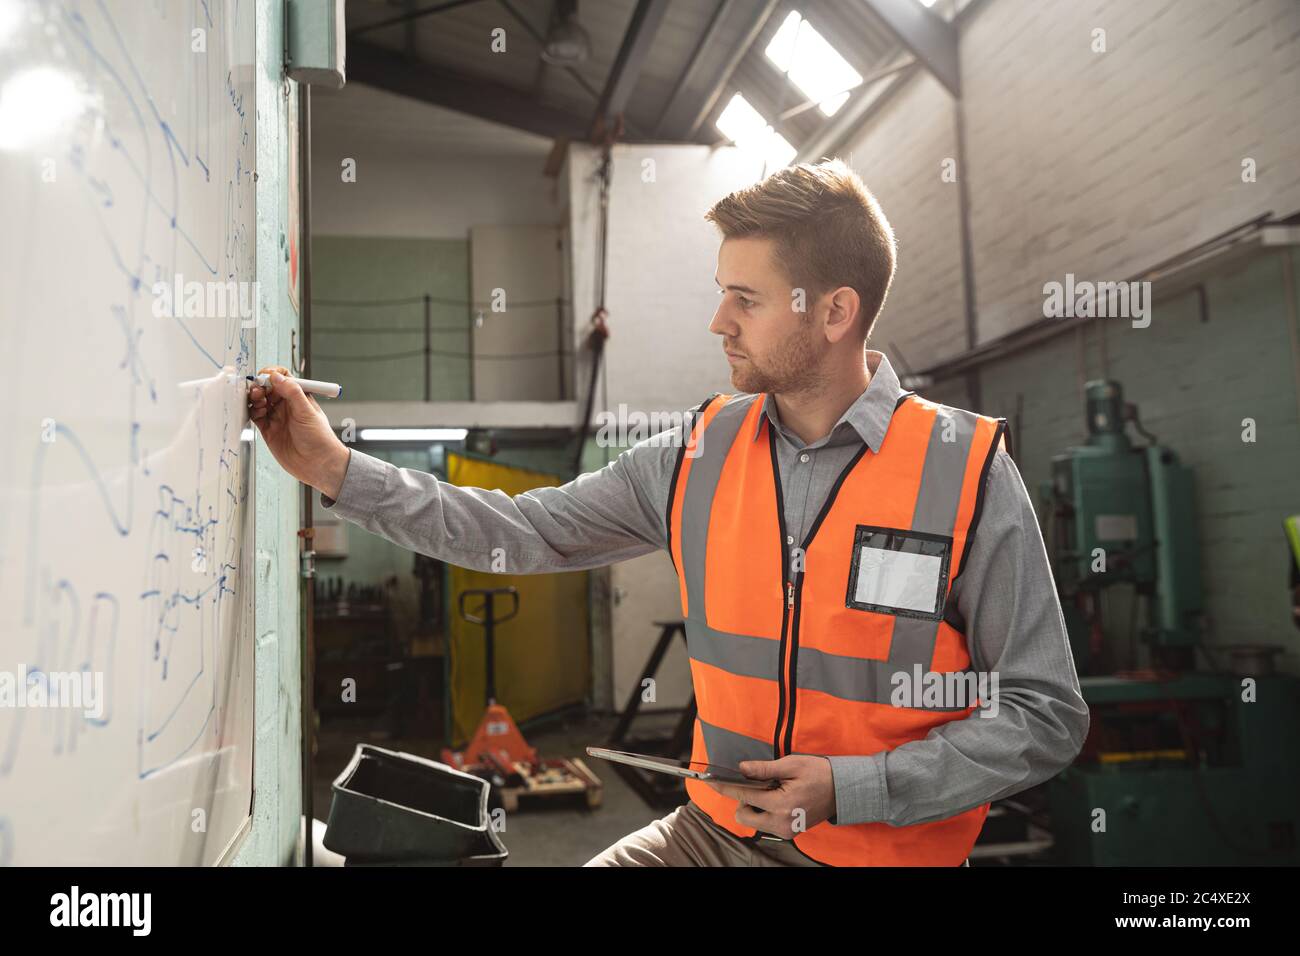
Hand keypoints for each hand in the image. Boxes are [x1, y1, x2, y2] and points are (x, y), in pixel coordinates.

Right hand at [247, 371, 349, 497]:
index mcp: (299, 396)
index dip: (273, 374)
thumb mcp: (307, 412)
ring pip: (260, 401)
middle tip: (258, 390)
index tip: (265, 376)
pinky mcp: (268, 430)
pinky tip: (256, 411)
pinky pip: (256, 416)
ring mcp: (277, 417)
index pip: (283, 377)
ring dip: (255, 398)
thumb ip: (292, 393)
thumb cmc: (320, 438)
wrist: (318, 464)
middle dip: (260, 386)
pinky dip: (252, 411)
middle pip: (268, 388)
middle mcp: (287, 405)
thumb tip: (276, 376)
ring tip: (258, 400)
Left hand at [704, 754, 836, 838]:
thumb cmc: (819, 773)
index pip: (744, 795)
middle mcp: (781, 822)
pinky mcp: (788, 832)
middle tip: (760, 785)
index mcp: (781, 804)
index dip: (725, 786)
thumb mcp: (791, 764)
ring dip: (755, 806)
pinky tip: (779, 799)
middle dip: (744, 799)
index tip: (710, 781)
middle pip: (743, 815)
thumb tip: (741, 768)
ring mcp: (785, 830)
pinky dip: (765, 812)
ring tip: (773, 791)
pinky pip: (765, 824)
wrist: (842, 790)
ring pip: (753, 821)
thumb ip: (764, 769)